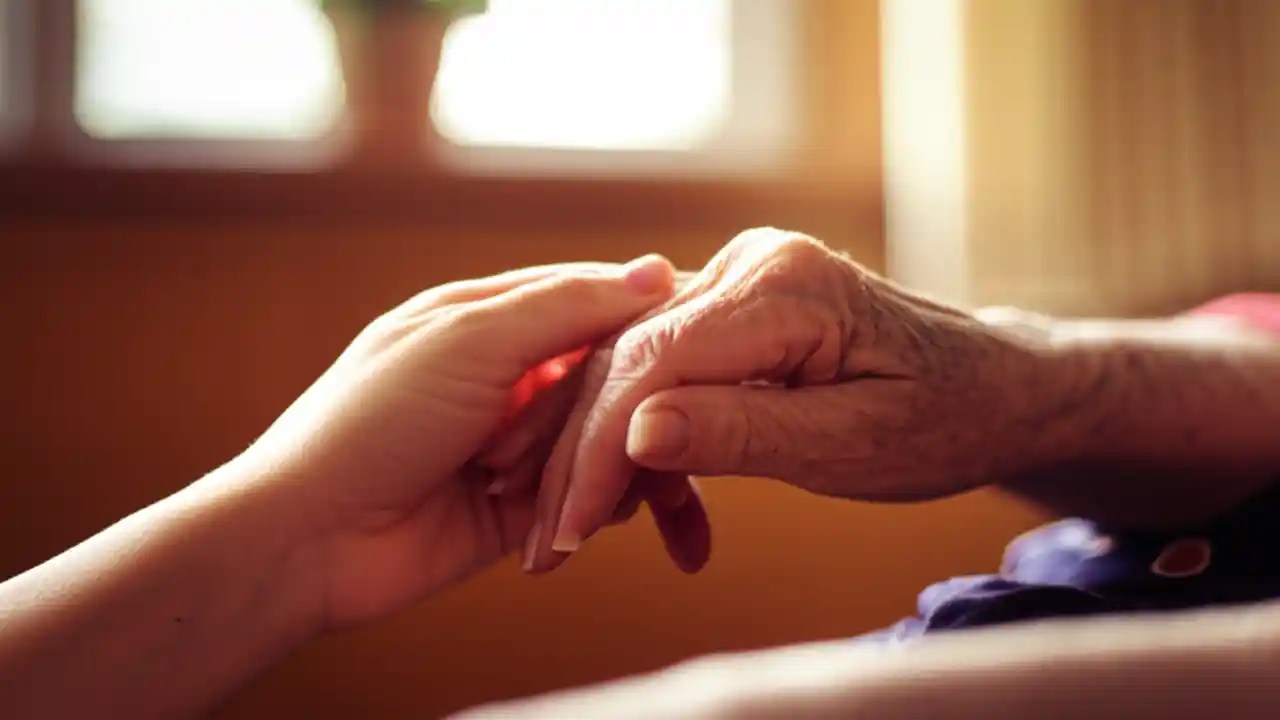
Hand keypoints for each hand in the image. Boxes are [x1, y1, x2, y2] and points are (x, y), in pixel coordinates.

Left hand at [231, 257, 702, 627]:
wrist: (311, 538)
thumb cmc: (376, 421)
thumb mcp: (473, 341)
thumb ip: (566, 306)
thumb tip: (658, 269)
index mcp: (486, 317)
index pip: (589, 296)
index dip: (647, 308)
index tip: (703, 323)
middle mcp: (504, 375)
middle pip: (604, 370)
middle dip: (638, 396)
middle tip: (687, 412)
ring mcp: (512, 444)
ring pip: (602, 435)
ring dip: (621, 454)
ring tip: (647, 473)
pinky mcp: (519, 509)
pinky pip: (586, 495)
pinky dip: (604, 502)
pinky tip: (618, 511)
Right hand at [527, 228, 1067, 568]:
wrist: (992, 388)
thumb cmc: (943, 419)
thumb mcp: (854, 444)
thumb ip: (746, 432)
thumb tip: (636, 432)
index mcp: (785, 284)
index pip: (655, 362)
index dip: (598, 449)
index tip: (565, 530)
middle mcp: (750, 262)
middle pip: (629, 359)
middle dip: (579, 455)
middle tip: (546, 546)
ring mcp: (737, 280)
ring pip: (633, 366)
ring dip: (597, 450)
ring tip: (568, 534)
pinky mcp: (733, 309)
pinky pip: (664, 370)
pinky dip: (643, 438)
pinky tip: (636, 504)